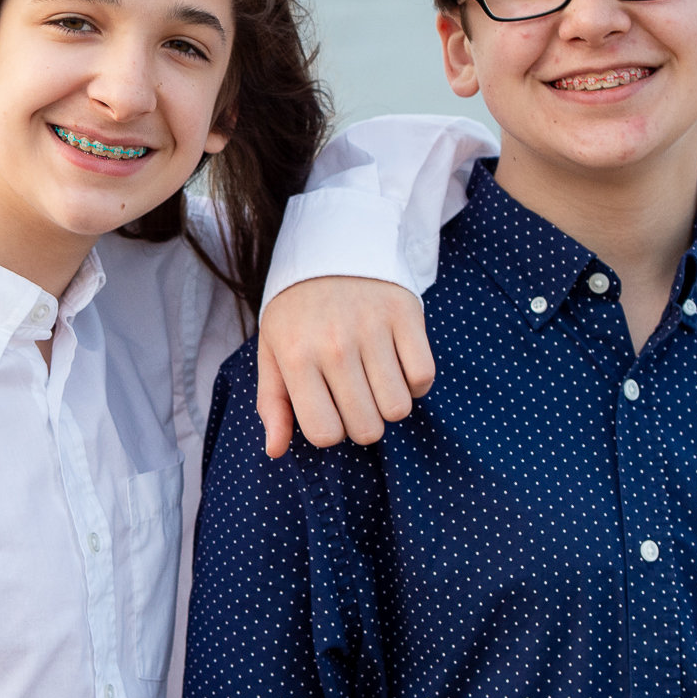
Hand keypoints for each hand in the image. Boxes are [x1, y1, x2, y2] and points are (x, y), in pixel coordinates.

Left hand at [255, 277, 434, 458]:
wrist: (330, 247)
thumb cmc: (298, 311)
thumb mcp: (272, 350)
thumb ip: (272, 402)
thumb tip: (275, 450)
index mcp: (297, 357)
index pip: (325, 434)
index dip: (330, 430)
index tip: (328, 409)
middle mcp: (334, 345)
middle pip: (367, 428)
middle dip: (362, 422)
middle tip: (353, 394)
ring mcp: (372, 328)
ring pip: (399, 409)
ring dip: (390, 402)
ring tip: (374, 377)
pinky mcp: (405, 314)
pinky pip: (424, 377)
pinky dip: (415, 380)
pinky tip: (396, 362)